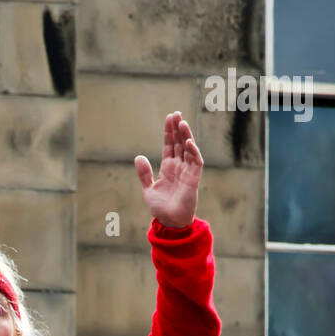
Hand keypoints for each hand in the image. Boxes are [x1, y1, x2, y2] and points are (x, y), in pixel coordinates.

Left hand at [134, 112, 202, 228]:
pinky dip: (193, 151)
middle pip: (179, 143)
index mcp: (168, 167)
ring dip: (186, 135)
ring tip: (182, 122)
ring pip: (188, 149)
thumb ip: (144, 174)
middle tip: (176, 113)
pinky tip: (188, 142)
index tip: (169, 117)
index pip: (169, 145)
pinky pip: (196, 161)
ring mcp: (187, 171)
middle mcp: (178, 166)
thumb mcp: (148, 189)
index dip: (169, 132)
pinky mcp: (194, 178)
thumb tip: (138, 157)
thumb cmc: (160, 208)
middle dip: (177, 128)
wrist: (169, 222)